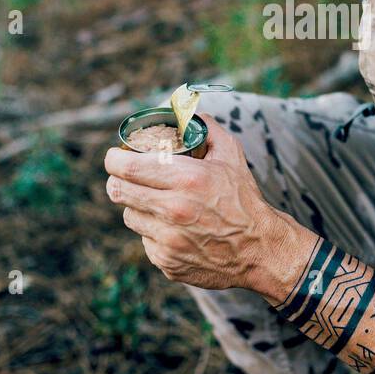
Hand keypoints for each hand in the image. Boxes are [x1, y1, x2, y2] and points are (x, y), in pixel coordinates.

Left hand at [104, 116, 315, 294]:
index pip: (127, 167)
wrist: (260, 250)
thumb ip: (207, 128)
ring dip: (138, 207)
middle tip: (125, 176)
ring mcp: (167, 239)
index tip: (115, 157)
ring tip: (157, 203)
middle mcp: (173, 210)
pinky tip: (174, 228)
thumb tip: (188, 112)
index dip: (113, 159)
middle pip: (118, 191)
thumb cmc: (245, 200)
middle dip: (118, 180)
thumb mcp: (231, 156)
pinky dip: (154, 233)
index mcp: (186, 179)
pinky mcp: (167, 262)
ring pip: (130, 216)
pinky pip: (145, 241)